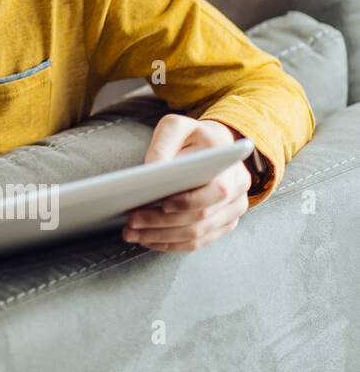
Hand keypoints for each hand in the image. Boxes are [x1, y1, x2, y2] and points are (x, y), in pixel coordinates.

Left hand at [123, 115, 249, 251]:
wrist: (213, 146)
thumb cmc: (191, 136)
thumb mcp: (176, 127)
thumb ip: (164, 144)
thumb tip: (152, 169)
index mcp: (230, 165)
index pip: (216, 190)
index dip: (189, 201)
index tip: (161, 204)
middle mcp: (239, 190)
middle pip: (202, 217)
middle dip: (163, 222)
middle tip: (132, 221)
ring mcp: (234, 211)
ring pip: (198, 234)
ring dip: (161, 237)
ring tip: (132, 233)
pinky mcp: (223, 224)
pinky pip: (198, 242)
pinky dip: (170, 244)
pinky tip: (147, 239)